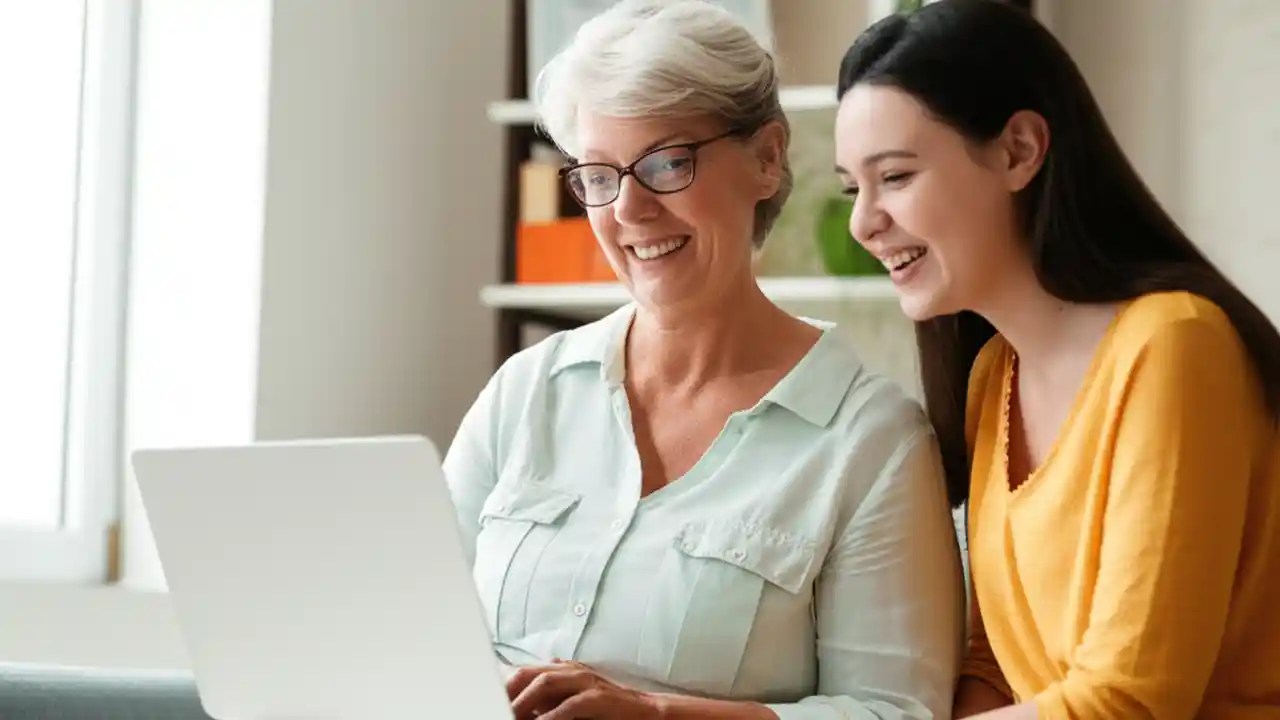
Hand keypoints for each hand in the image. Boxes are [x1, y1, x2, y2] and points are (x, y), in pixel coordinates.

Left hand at [506, 659, 661, 719]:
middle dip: (509, 689)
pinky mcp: (598, 697)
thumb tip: (524, 701)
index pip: (525, 671)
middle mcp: (572, 672)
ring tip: (509, 714)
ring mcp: (585, 682)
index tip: (488, 696)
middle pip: (530, 672)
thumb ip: (551, 697)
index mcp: (563, 671)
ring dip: (524, 701)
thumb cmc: (608, 710)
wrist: (645, 711)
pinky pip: (570, 705)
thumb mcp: (575, 699)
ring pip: (546, 683)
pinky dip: (552, 715)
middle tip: (495, 705)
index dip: (504, 683)